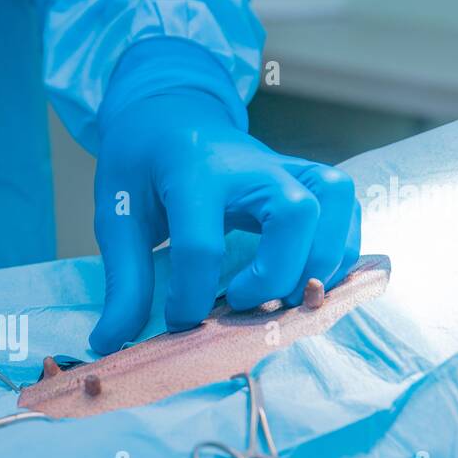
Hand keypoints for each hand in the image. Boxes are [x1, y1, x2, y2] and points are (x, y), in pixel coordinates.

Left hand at [89, 87, 360, 354]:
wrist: (170, 114)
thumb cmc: (142, 167)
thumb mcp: (117, 216)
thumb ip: (123, 281)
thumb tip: (110, 343)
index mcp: (191, 173)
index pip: (200, 244)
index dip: (190, 297)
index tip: (180, 321)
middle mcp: (249, 165)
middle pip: (295, 213)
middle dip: (276, 274)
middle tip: (242, 303)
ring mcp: (286, 166)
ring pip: (334, 202)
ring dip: (320, 261)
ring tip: (283, 296)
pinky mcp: (307, 177)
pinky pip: (347, 209)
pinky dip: (339, 250)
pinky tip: (306, 278)